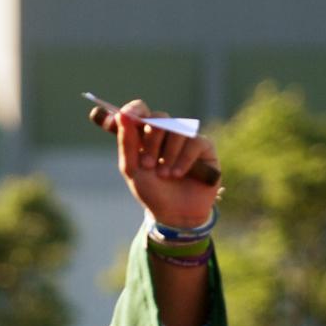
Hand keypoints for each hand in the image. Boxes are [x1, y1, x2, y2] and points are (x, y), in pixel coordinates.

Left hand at [110, 100, 220, 228]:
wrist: (175, 214)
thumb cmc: (152, 191)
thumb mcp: (132, 169)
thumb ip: (126, 143)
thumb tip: (120, 115)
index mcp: (146, 136)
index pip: (140, 111)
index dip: (133, 110)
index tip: (126, 116)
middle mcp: (167, 133)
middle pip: (159, 118)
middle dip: (152, 141)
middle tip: (148, 164)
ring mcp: (186, 138)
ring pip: (178, 130)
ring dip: (168, 154)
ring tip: (165, 175)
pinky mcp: (204, 147)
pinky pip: (194, 142)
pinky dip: (184, 159)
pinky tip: (178, 174)